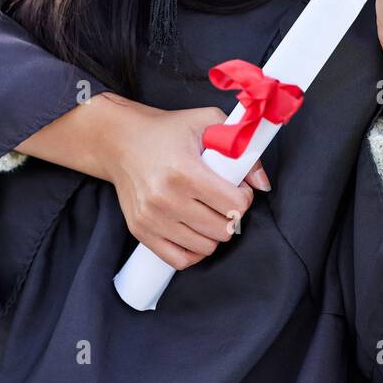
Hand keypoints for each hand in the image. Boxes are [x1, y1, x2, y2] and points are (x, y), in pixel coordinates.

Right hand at [103, 104, 270, 270]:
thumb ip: (241, 148)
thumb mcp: (207, 122)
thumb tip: (262, 184)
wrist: (120, 141)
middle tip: (224, 200)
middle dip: (232, 215)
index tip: (237, 187)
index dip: (245, 197)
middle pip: (223, 229)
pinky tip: (196, 231)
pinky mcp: (140, 231)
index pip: (234, 205)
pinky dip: (194, 251)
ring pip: (206, 247)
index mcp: (184, 171)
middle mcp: (166, 199)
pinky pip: (180, 260)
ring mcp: (151, 218)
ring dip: (214, 232)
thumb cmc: (166, 130)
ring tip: (208, 211)